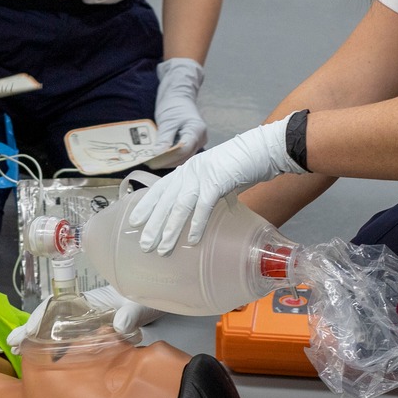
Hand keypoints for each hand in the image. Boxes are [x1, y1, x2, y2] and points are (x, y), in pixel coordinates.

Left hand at [126, 119, 291, 252]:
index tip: (133, 222)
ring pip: (180, 206)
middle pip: (165, 201)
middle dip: (152, 224)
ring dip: (169, 229)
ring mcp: (202, 175)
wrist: (264, 148)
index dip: (145, 206)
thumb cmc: (242, 165)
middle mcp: (189, 171)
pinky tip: (192, 240)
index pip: (159, 189)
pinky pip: (204, 206)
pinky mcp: (218, 180)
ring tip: (162, 248)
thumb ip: (204, 191)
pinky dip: (196, 224)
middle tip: (143, 245)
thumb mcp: (216, 176)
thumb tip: (199, 212)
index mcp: (187, 170)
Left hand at [153, 58, 206, 162]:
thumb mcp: (167, 121)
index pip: (184, 150)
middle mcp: (201, 138)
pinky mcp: (191, 144)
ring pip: (183, 157)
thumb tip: (157, 155)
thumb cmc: (173, 105)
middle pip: (184, 156)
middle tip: (150, 163)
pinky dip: (171, 157)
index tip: (153, 161)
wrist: (179, 96)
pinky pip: (182, 154)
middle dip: (167, 161)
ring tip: (152, 162)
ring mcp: (197, 142)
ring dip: (168, 161)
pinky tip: (159, 158)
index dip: (168, 158)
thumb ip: (164, 139)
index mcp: (197, 130)